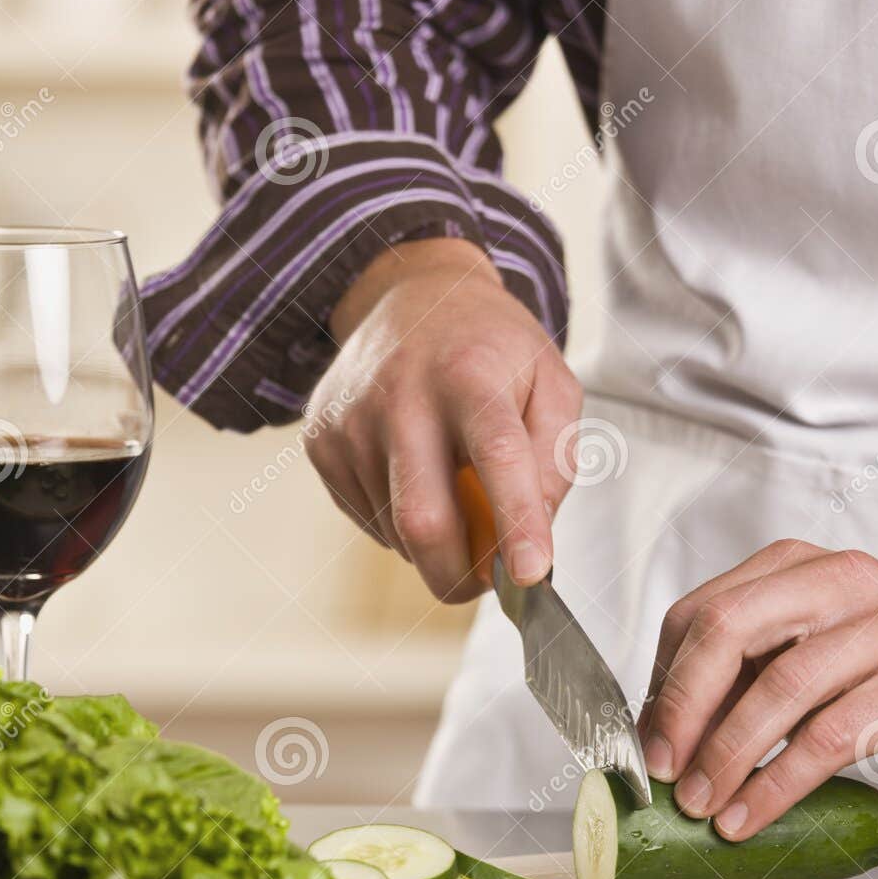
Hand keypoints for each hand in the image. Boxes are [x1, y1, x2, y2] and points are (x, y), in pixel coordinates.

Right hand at [305, 238, 582, 601]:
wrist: (411, 297)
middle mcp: (402, 395)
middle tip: (486, 581)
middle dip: (458, 577)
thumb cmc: (491, 350)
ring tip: (454, 495)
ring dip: (434, 544)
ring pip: (395, 531)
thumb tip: (533, 534)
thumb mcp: (552, 384)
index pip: (498, 458)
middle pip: (423, 519)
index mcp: (469, 374)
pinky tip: (415, 480)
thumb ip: (556, 459)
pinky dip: (399, 526)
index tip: (531, 576)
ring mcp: (351, 420)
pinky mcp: (321, 441)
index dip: (517, 523)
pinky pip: (367, 519)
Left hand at [636, 540, 877, 839]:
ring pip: (780, 688)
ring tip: (698, 803)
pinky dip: (776, 784)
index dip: (664, 681)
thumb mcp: (810, 645)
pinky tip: (748, 814)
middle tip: (660, 770)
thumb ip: (743, 672)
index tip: (644, 740)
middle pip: (729, 631)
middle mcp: (838, 582)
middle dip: (683, 708)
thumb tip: (660, 734)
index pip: (702, 612)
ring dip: (726, 755)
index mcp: (796, 567)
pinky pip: (827, 739)